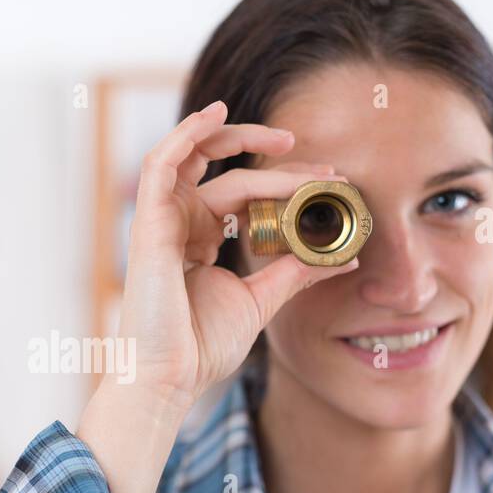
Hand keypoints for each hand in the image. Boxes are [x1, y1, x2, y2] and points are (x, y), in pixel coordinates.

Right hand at [77, 99, 358, 492]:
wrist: (171, 377)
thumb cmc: (201, 348)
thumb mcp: (262, 301)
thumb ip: (295, 273)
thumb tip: (344, 258)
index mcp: (199, 239)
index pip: (237, 190)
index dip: (280, 179)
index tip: (327, 178)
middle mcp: (178, 224)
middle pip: (215, 165)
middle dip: (260, 149)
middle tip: (307, 149)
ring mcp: (160, 222)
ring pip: (193, 157)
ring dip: (231, 135)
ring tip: (278, 134)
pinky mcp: (148, 224)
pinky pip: (162, 163)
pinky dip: (185, 132)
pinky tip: (216, 114)